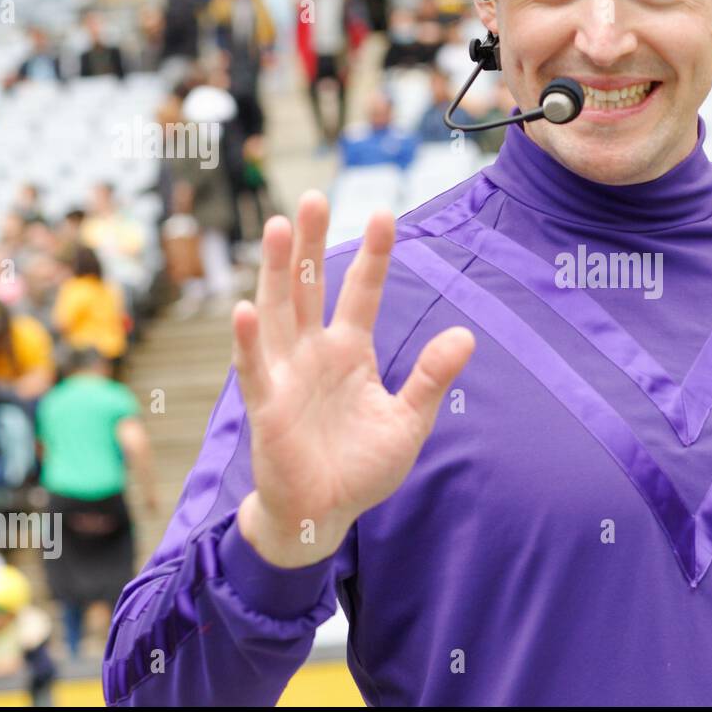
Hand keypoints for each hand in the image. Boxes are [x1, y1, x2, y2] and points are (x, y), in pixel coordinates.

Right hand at [232, 191, 473, 567]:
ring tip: (281, 227)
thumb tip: (466, 335)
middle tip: (314, 197)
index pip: (361, 293)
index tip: (385, 213)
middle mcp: (313, 354)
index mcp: (348, 352)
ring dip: (278, 272)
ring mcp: (286, 376)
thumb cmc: (361, 467)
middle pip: (309, 288)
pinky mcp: (266, 408)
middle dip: (311, 245)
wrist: (325, 514)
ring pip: (278, 313)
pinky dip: (249, 342)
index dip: (372, 255)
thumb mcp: (408, 420)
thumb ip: (430, 377)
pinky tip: (245, 310)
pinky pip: (255, 370)